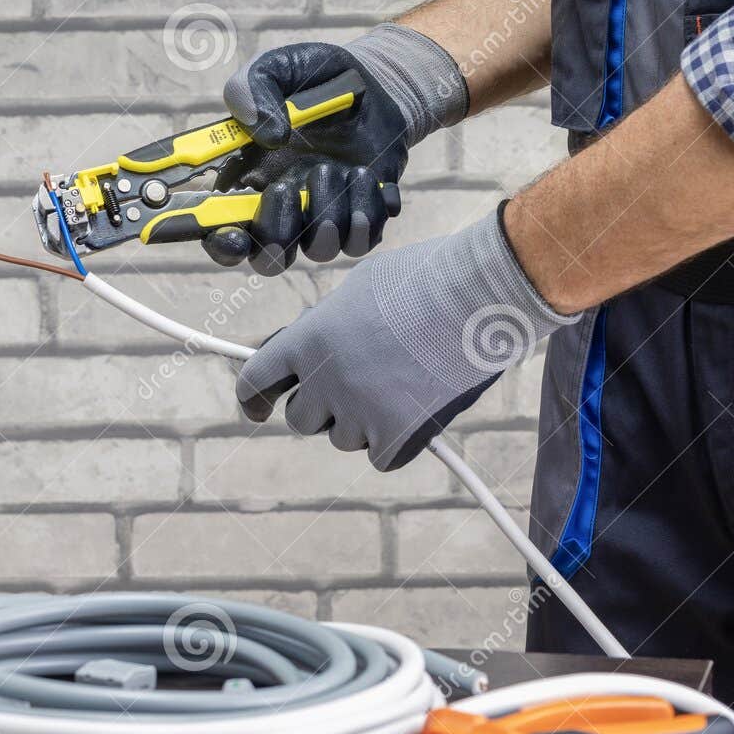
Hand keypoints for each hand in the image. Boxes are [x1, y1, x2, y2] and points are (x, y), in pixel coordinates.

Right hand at [204, 26, 466, 274]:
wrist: (377, 84)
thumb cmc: (317, 78)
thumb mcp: (277, 67)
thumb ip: (253, 89)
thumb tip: (266, 133)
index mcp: (246, 180)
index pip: (222, 231)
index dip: (222, 244)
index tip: (234, 234)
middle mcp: (282, 209)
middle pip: (269, 258)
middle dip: (277, 235)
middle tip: (287, 188)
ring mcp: (323, 217)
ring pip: (320, 250)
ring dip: (330, 211)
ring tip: (342, 168)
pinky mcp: (361, 219)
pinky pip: (362, 240)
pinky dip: (367, 211)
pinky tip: (368, 176)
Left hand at [236, 207, 586, 469]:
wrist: (480, 294)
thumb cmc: (428, 277)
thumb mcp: (361, 288)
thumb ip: (329, 325)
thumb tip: (319, 348)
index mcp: (308, 339)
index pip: (257, 379)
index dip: (253, 398)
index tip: (255, 410)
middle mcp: (325, 379)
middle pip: (301, 419)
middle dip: (321, 408)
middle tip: (355, 390)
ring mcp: (360, 411)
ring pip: (343, 438)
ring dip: (362, 421)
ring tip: (401, 385)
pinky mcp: (396, 437)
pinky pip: (380, 457)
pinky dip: (396, 442)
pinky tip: (418, 409)